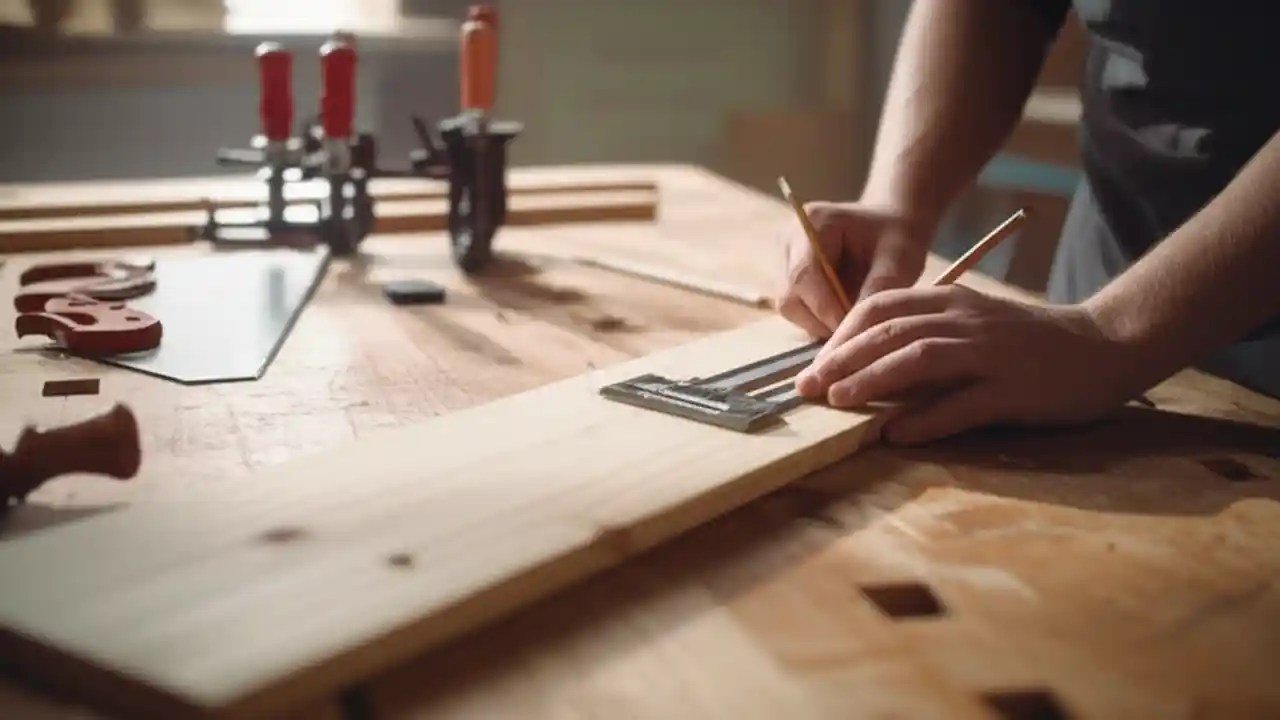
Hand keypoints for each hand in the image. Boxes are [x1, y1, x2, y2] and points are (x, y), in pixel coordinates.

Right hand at [777, 203, 933, 338]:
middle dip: (823, 319)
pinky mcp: (787, 278)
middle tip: (858, 325)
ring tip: (853, 314)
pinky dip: (819, 319)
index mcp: (812, 223)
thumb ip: (878, 288)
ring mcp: (784, 260)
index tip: (857, 327)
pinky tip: (843, 309)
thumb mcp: (899, 259)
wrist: (891, 225)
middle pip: (790, 297)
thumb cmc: (897, 236)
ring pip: (791, 308)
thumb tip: (857, 326)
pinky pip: (796, 311)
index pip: (804, 276)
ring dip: (821, 321)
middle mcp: (789, 240)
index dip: (827, 310)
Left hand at [793, 285, 1143, 444]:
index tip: (814, 364)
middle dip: (842, 359)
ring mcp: (990, 354)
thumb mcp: (973, 325)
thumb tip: (868, 365)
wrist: (1105, 345)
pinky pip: (963, 404)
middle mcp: (965, 321)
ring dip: (872, 381)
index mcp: (951, 301)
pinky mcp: (1014, 390)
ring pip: (919, 359)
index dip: (841, 335)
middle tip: (806, 387)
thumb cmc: (1029, 342)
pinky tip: (896, 433)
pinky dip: (926, 418)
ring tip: (838, 402)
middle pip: (890, 332)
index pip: (880, 307)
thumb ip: (927, 336)